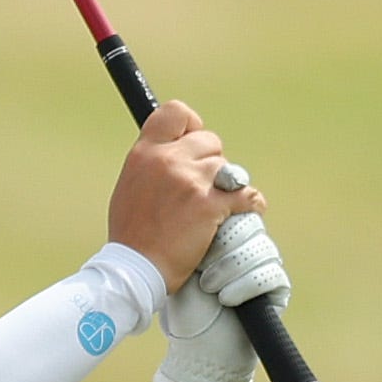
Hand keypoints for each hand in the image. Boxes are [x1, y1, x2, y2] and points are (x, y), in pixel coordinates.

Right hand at [106, 100, 262, 295]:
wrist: (136, 268)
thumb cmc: (132, 234)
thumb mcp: (131, 184)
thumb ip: (153, 163)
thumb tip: (175, 151)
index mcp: (145, 153)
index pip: (176, 113)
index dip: (192, 124)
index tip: (194, 140)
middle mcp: (168, 160)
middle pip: (209, 141)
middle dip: (212, 161)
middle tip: (205, 186)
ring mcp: (190, 181)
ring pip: (227, 168)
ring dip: (226, 186)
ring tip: (217, 206)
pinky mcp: (210, 205)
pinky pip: (245, 193)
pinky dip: (250, 203)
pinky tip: (248, 209)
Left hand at [164, 209, 292, 381]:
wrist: (197, 350)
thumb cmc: (184, 306)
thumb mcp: (183, 261)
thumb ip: (197, 229)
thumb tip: (209, 195)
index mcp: (223, 232)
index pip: (234, 205)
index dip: (221, 213)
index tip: (204, 229)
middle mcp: (246, 245)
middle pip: (249, 222)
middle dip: (222, 244)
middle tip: (199, 264)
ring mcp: (264, 265)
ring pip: (260, 247)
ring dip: (229, 268)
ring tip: (207, 286)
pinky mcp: (278, 288)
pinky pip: (270, 273)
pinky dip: (244, 285)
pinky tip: (225, 299)